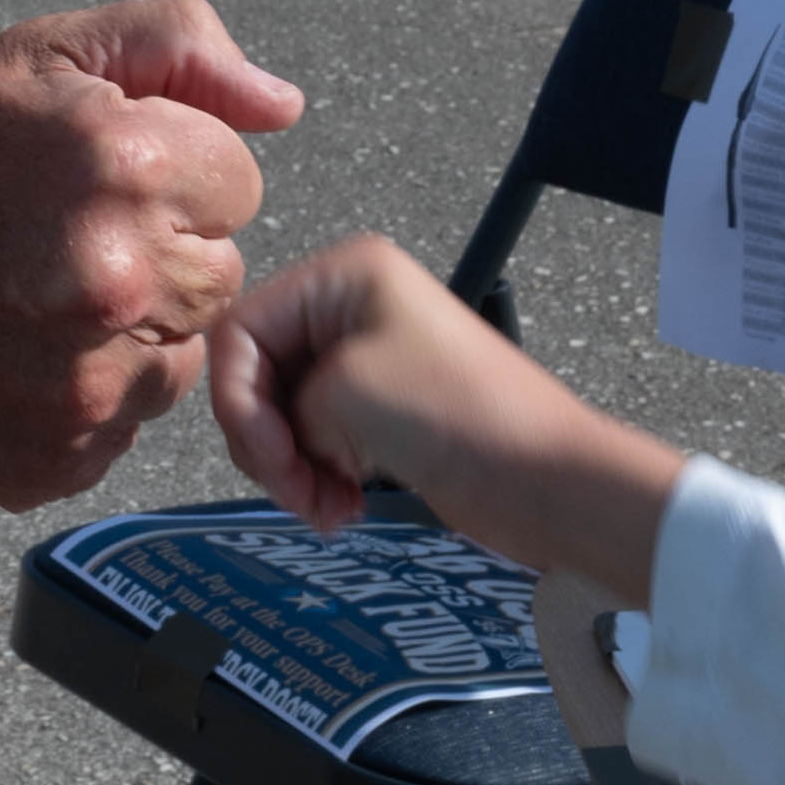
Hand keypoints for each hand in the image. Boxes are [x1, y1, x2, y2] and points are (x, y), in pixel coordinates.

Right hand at [0, 0, 305, 510]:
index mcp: (131, 168)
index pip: (238, 179)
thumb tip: (284, 107)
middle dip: (159, 245)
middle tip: (57, 232)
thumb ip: (179, 48)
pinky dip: (83, 393)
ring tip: (32, 293)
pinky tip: (11, 351)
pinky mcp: (57, 457)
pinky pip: (123, 425)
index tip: (93, 173)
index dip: (169, 167)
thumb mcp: (38, 52)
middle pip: (220, 269)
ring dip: (130, 326)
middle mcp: (123, 283)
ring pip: (179, 352)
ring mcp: (91, 384)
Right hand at [207, 238, 690, 589]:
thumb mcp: (343, 392)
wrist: (545, 479)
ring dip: (292, 471)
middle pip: (257, 376)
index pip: (242, 330)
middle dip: (266, 442)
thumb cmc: (456, 414)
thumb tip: (280, 438)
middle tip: (296, 488)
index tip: (271, 455)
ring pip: (283, 418)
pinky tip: (341, 508)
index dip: (239, 398)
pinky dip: (316, 481)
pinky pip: (316, 444)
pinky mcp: (379, 415)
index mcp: (343, 276)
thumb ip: (277, 404)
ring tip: (326, 507)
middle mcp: (349, 310)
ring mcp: (365, 364)